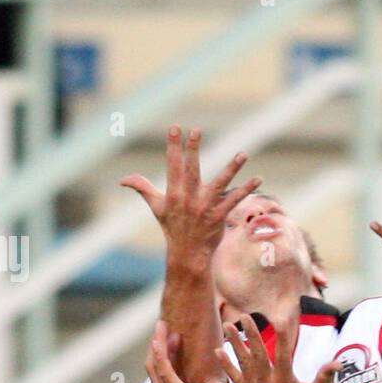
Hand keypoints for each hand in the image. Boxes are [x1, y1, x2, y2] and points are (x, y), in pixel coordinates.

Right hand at [122, 126, 262, 256]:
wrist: (187, 254)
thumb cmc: (173, 228)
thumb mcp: (156, 208)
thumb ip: (143, 189)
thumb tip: (123, 179)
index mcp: (173, 193)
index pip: (173, 165)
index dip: (173, 146)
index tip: (175, 128)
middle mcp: (188, 198)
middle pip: (192, 169)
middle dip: (193, 150)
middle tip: (196, 130)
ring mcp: (204, 207)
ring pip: (220, 183)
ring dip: (232, 168)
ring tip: (243, 153)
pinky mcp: (219, 216)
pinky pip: (234, 200)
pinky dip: (246, 189)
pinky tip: (258, 179)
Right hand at [146, 320, 236, 382]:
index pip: (162, 369)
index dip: (163, 351)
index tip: (171, 334)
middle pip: (154, 364)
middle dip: (157, 343)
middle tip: (162, 324)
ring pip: (156, 364)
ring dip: (157, 343)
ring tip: (162, 325)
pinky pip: (164, 371)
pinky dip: (160, 354)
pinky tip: (160, 340)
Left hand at [218, 311, 339, 382]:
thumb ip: (326, 377)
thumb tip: (337, 362)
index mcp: (286, 382)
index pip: (284, 353)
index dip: (282, 335)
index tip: (278, 318)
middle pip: (258, 353)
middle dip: (252, 333)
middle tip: (245, 316)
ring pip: (243, 362)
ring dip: (236, 343)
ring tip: (228, 327)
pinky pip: (234, 378)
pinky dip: (226, 365)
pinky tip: (218, 352)